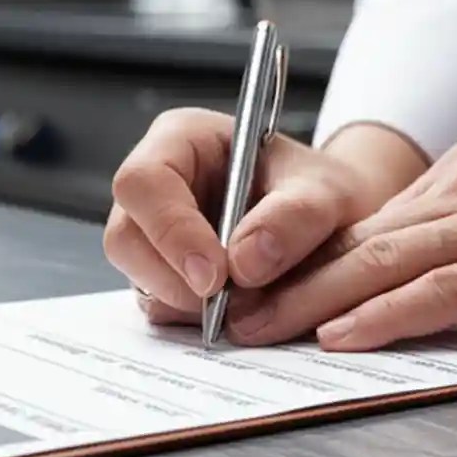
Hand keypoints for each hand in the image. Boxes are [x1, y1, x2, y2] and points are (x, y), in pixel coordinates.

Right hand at [104, 109, 425, 322]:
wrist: (331, 225)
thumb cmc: (320, 193)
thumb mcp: (326, 193)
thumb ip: (293, 218)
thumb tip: (244, 263)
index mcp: (181, 139)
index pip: (144, 181)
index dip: (170, 230)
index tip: (214, 276)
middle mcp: (155, 185)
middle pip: (125, 235)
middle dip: (172, 278)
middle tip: (224, 305)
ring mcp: (150, 233)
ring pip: (135, 275)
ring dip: (182, 302)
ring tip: (238, 305)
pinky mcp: (158, 273)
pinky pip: (154, 303)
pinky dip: (189, 316)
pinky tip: (230, 309)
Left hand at [233, 139, 456, 349]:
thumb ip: (445, 236)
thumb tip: (375, 277)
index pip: (362, 226)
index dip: (301, 262)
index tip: (252, 289)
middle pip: (358, 242)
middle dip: (288, 282)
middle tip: (236, 317)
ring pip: (385, 262)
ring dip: (315, 301)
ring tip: (264, 330)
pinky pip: (443, 290)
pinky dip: (386, 314)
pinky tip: (343, 336)